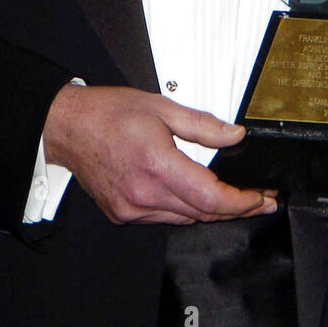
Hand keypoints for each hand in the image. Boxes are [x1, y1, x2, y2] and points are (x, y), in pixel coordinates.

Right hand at [42, 83, 277, 224]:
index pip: (211, 198)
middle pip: (202, 213)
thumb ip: (202, 125)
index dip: (241, 202)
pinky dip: (183, 209)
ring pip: (185, 219)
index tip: (260, 199)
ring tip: (233, 199)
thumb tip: (234, 135)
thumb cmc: (107, 114)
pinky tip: (191, 196)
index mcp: (156, 165)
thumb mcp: (161, 107)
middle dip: (235, 208)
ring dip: (210, 210)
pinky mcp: (122, 214)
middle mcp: (144, 194)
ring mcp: (131, 209)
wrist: (67, 127)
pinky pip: (163, 217)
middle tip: (258, 200)